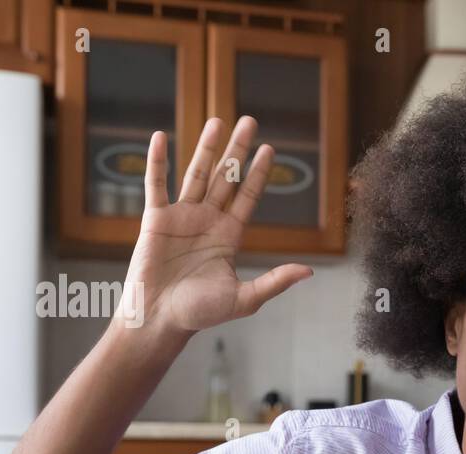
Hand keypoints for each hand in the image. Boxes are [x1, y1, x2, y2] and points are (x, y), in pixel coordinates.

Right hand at [121, 116, 312, 334]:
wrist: (160, 319)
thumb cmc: (200, 313)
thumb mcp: (245, 298)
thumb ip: (275, 281)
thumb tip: (309, 271)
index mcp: (229, 236)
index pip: (248, 197)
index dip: (259, 174)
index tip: (270, 150)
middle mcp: (207, 221)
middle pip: (226, 178)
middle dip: (237, 150)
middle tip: (249, 121)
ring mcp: (181, 217)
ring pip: (196, 174)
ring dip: (206, 148)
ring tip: (217, 121)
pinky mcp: (155, 219)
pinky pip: (156, 185)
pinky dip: (157, 162)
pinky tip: (161, 137)